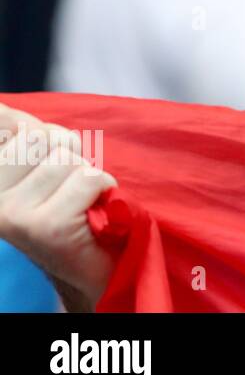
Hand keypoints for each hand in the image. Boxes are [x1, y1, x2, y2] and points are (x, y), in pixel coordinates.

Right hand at [0, 104, 115, 308]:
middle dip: (70, 155)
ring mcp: (12, 215)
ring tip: (79, 204)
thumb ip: (21, 135)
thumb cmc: (71, 207)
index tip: (51, 172)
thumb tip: (1, 105)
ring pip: (68, 158)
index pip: (11, 124)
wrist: (91, 268)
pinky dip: (104, 190)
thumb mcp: (41, 165)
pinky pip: (90, 179)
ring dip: (87, 176)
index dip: (48, 138)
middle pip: (44, 136)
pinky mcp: (46, 227)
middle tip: (70, 190)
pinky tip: (92, 215)